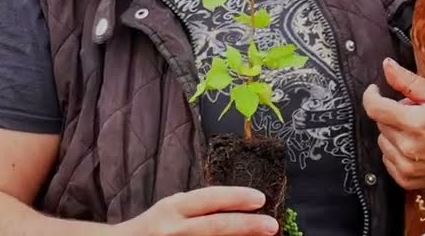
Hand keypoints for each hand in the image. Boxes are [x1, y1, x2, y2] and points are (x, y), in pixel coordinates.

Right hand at [114, 186, 281, 235]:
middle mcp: (173, 228)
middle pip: (215, 226)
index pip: (208, 199)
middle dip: (246, 225)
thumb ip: (198, 209)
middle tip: (272, 225)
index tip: (260, 198)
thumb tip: (238, 210)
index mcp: (172, 208)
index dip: (235, 197)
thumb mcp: (171, 210)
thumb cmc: (152, 228)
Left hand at [361, 58, 424, 190]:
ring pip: (382, 141)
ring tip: (418, 133)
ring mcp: (406, 167)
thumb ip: (409, 81)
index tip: (375, 90)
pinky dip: (396, 151)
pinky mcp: (407, 180)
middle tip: (415, 114)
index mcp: (415, 124)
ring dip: (394, 133)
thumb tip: (386, 65)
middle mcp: (407, 148)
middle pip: (380, 122)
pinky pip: (387, 159)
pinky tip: (416, 148)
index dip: (371, 95)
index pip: (374, 108)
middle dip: (393, 114)